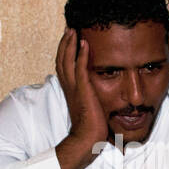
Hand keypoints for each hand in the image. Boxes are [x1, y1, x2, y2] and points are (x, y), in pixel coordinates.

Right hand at [54, 27, 107, 168]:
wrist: (88, 139)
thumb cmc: (92, 128)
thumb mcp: (93, 108)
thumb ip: (95, 98)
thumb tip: (107, 97)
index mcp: (70, 91)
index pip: (64, 66)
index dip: (65, 52)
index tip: (70, 40)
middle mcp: (69, 87)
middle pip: (62, 59)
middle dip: (65, 43)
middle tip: (69, 28)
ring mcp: (75, 88)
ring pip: (67, 60)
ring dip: (70, 44)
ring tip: (74, 30)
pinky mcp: (83, 90)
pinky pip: (80, 68)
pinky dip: (81, 54)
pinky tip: (85, 43)